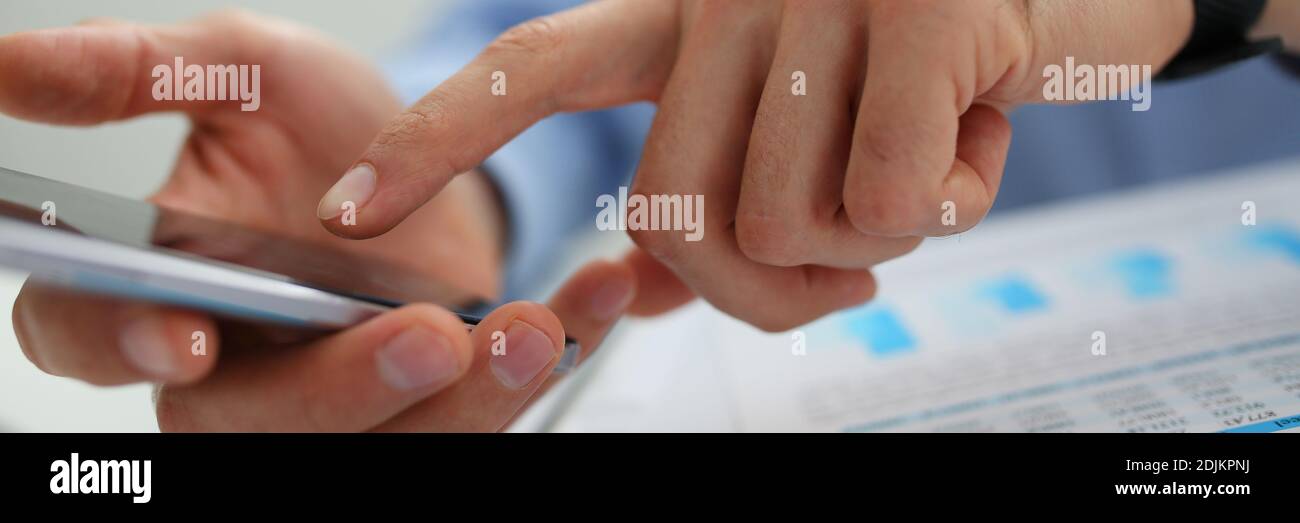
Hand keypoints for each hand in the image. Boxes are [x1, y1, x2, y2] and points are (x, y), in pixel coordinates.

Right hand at [1, 10, 636, 430]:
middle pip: (253, 425)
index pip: (96, 338)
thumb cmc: (321, 125)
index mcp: (166, 287)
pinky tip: (586, 306)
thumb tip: (6, 68)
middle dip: (342, 391)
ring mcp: (342, 400)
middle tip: (427, 335)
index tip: (183, 338)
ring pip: (380, 445)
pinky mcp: (431, 410)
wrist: (439, 146)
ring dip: (463, 400)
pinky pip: (478, 416)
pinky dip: (538, 366)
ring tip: (532, 329)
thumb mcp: (245, 71)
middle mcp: (244, 368)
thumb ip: (141, 73)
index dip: (120, 347)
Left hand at [319, 0, 1192, 330]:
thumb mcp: (816, 128)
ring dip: (869, 245)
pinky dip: (941, 210)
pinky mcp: (920, 9)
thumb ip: (730, 201)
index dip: (436, 144)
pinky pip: (883, 202)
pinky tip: (978, 139)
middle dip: (766, 290)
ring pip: (780, 223)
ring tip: (928, 167)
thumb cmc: (930, 65)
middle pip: (673, 215)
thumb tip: (656, 294)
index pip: (531, 72)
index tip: (347, 214)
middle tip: (854, 264)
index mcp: (685, 10)